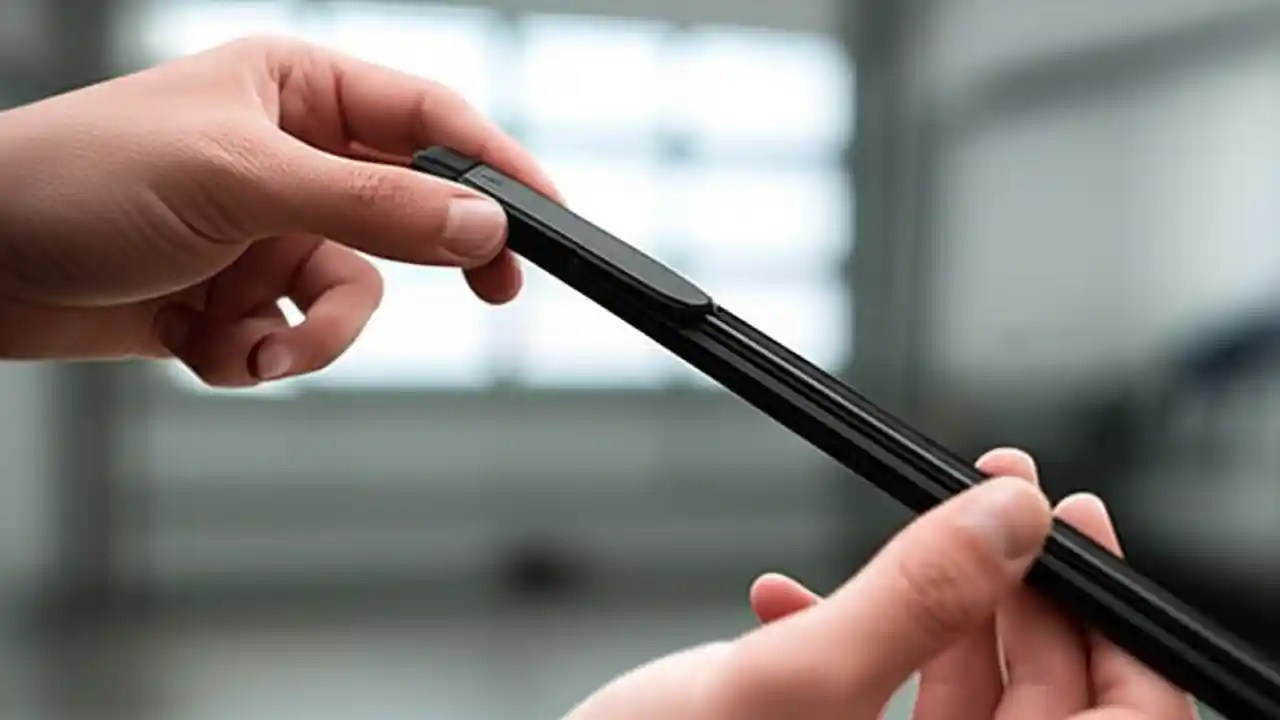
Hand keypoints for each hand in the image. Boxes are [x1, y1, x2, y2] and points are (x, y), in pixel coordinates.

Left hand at [0, 36, 556, 384]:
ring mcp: (266, 229)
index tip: (549, 217)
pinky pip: (292, 335)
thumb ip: (373, 205)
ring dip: (310, 334)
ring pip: (352, 292)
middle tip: (495, 289)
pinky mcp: (236, 294)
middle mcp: (291, 157)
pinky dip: (256, 354)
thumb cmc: (84, 181)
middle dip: (430, 260)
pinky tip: (204, 347)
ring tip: (253, 346)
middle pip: (409, 210)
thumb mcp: (243, 181)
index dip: (496, 166)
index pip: (429, 119)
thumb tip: (483, 224)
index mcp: (297, 91)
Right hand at [566, 449, 1197, 719]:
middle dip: (1015, 580)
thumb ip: (912, 600)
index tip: (1075, 524)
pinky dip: (852, 635)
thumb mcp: (793, 683)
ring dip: (932, 599)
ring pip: (964, 688)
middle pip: (1042, 695)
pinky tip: (789, 595)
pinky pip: (884, 696)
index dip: (1114, 624)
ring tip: (909, 526)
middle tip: (996, 494)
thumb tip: (1013, 519)